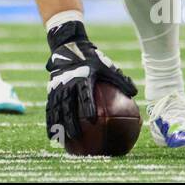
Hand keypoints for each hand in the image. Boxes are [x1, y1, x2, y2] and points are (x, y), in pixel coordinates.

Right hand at [45, 20, 136, 146]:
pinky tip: (52, 136)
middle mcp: (67, 83)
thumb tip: (135, 94)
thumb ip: (120, 80)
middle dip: (70, 122)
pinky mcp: (51, 89)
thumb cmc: (91, 58)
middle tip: (77, 136)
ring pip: (56, 108)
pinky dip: (50, 121)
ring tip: (63, 139)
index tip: (92, 120)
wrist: (68, 45)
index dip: (88, 106)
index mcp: (82, 78)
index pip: (85, 94)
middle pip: (67, 105)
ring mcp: (57, 87)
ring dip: (58, 124)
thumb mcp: (106, 66)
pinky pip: (50, 107)